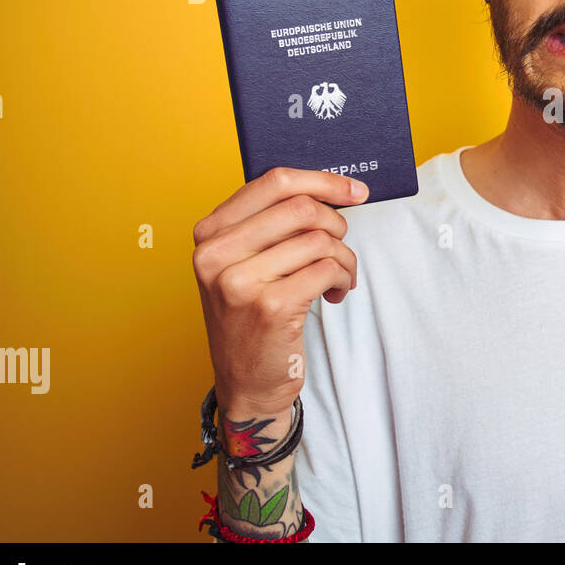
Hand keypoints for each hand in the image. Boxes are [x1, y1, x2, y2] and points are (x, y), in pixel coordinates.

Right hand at [192, 166, 366, 415]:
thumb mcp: (245, 263)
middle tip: (340, 246)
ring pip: (319, 240)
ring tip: (339, 277)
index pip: (274, 182)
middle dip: (336, 225)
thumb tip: (331, 188)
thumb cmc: (253, 317)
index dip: (322, 181)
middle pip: (301, 207)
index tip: (354, 191)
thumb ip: (272, 224)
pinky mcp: (269, 307)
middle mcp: (216, 254)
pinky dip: (342, 278)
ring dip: (344, 258)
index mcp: (209, 233)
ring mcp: (239, 282)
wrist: (246, 384)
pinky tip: (334, 294)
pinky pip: (327, 269)